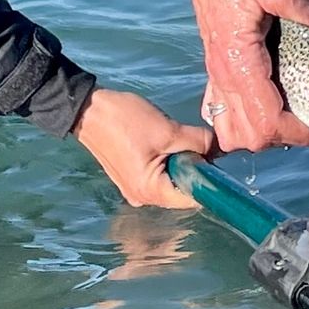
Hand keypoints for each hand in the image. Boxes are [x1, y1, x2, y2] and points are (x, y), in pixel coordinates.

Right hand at [75, 88, 213, 207]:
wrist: (88, 110)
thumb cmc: (126, 121)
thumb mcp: (169, 130)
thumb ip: (200, 142)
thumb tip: (219, 149)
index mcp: (150, 192)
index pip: (192, 198)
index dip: (209, 180)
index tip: (219, 161)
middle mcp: (142, 198)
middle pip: (182, 190)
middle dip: (195, 168)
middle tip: (202, 144)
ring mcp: (134, 189)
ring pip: (171, 181)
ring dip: (181, 163)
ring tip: (182, 139)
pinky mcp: (131, 178)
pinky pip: (159, 175)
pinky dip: (169, 161)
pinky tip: (168, 142)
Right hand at [176, 0, 308, 152]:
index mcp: (239, 59)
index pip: (265, 122)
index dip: (296, 131)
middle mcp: (222, 71)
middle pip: (248, 136)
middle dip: (281, 137)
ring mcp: (214, 69)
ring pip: (229, 129)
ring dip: (259, 131)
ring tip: (289, 112)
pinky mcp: (213, 61)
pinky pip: (218, 108)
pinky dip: (240, 118)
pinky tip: (264, 102)